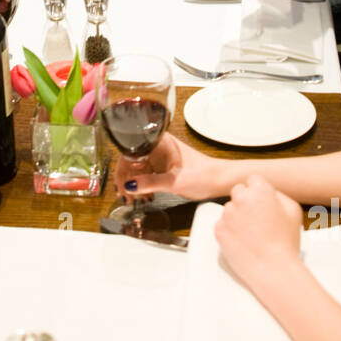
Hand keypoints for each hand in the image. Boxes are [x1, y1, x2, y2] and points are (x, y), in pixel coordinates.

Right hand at [113, 133, 228, 200]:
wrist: (219, 180)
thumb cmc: (203, 175)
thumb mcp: (174, 182)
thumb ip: (150, 183)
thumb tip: (130, 185)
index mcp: (159, 141)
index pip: (130, 152)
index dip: (122, 170)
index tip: (121, 186)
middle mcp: (158, 144)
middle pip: (132, 160)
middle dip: (127, 179)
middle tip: (126, 196)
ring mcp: (160, 154)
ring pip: (138, 167)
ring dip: (134, 183)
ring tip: (133, 199)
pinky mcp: (164, 164)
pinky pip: (146, 172)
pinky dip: (143, 184)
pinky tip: (144, 195)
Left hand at [214, 175, 303, 286]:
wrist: (273, 269)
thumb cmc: (286, 242)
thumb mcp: (293, 211)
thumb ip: (279, 195)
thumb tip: (268, 192)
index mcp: (261, 191)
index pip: (253, 180)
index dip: (258, 191)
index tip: (261, 202)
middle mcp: (241, 199)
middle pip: (238, 191)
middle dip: (245, 201)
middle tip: (256, 218)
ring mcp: (228, 214)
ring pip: (229, 208)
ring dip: (236, 216)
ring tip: (251, 233)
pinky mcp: (219, 229)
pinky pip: (221, 223)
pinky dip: (229, 230)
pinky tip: (243, 240)